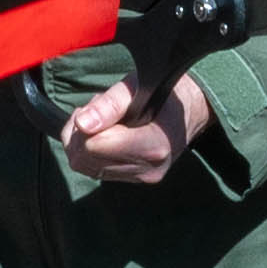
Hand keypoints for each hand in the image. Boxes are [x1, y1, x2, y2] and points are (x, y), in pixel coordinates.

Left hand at [60, 69, 212, 185]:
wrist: (187, 111)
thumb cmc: (162, 93)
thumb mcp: (136, 87)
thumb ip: (109, 105)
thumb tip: (83, 124)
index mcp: (154, 146)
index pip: (96, 146)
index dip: (86, 124)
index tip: (97, 107)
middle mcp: (148, 170)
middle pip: (85, 159)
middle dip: (80, 133)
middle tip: (95, 110)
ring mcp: (140, 178)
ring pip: (84, 166)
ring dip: (81, 141)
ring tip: (101, 120)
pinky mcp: (131, 180)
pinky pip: (92, 169)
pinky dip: (87, 150)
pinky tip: (103, 134)